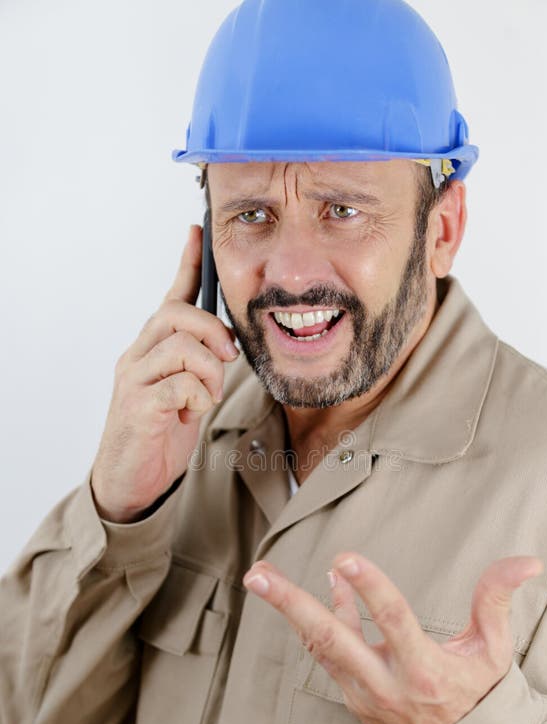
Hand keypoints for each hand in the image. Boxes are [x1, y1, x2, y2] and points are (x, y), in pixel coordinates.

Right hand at [91, 225, 238, 522]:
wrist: (131, 480)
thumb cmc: (161, 433)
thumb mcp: (188, 391)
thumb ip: (201, 364)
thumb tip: (227, 343)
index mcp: (152, 349)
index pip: (170, 299)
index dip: (186, 265)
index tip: (196, 233)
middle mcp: (138, 357)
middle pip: (175, 315)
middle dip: (212, 330)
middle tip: (228, 356)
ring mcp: (135, 380)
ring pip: (182, 346)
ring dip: (209, 371)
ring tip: (207, 395)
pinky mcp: (139, 407)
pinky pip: (180, 384)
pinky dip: (198, 397)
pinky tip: (192, 412)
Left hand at [243, 553, 542, 723]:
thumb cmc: (478, 695)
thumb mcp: (493, 650)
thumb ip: (497, 600)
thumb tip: (526, 560)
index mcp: (425, 671)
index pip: (393, 623)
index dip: (369, 590)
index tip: (344, 559)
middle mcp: (386, 684)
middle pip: (331, 639)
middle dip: (291, 604)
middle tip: (256, 575)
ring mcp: (363, 693)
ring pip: (320, 647)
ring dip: (290, 611)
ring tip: (260, 577)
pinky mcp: (353, 697)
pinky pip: (330, 653)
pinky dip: (324, 620)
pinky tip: (327, 588)